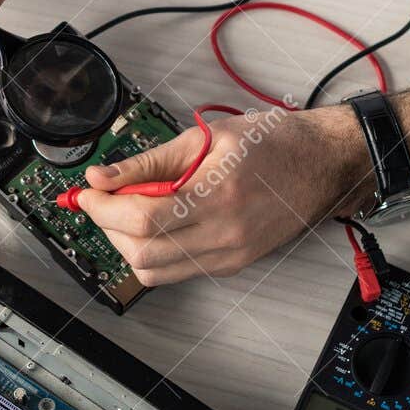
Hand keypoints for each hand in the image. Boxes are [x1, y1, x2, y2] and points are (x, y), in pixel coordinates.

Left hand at [76, 106, 371, 285]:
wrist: (322, 164)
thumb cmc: (272, 142)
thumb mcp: (206, 136)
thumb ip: (149, 161)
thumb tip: (101, 176)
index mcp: (218, 195)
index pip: (142, 219)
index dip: (103, 209)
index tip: (87, 192)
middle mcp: (224, 235)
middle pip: (141, 253)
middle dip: (108, 226)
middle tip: (104, 198)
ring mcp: (229, 256)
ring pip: (153, 271)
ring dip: (128, 243)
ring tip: (131, 209)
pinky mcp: (232, 265)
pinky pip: (176, 272)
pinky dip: (153, 251)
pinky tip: (157, 223)